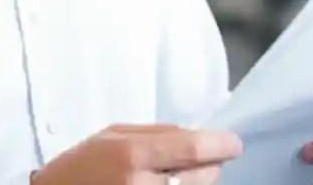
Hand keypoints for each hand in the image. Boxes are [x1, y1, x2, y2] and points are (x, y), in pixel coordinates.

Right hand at [31, 124, 242, 184]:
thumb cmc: (80, 168)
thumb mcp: (111, 135)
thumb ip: (156, 132)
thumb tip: (197, 136)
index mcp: (133, 156)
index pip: (195, 149)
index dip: (221, 145)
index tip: (233, 144)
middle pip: (206, 175)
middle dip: (209, 165)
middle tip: (197, 160)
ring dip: (196, 183)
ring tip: (171, 177)